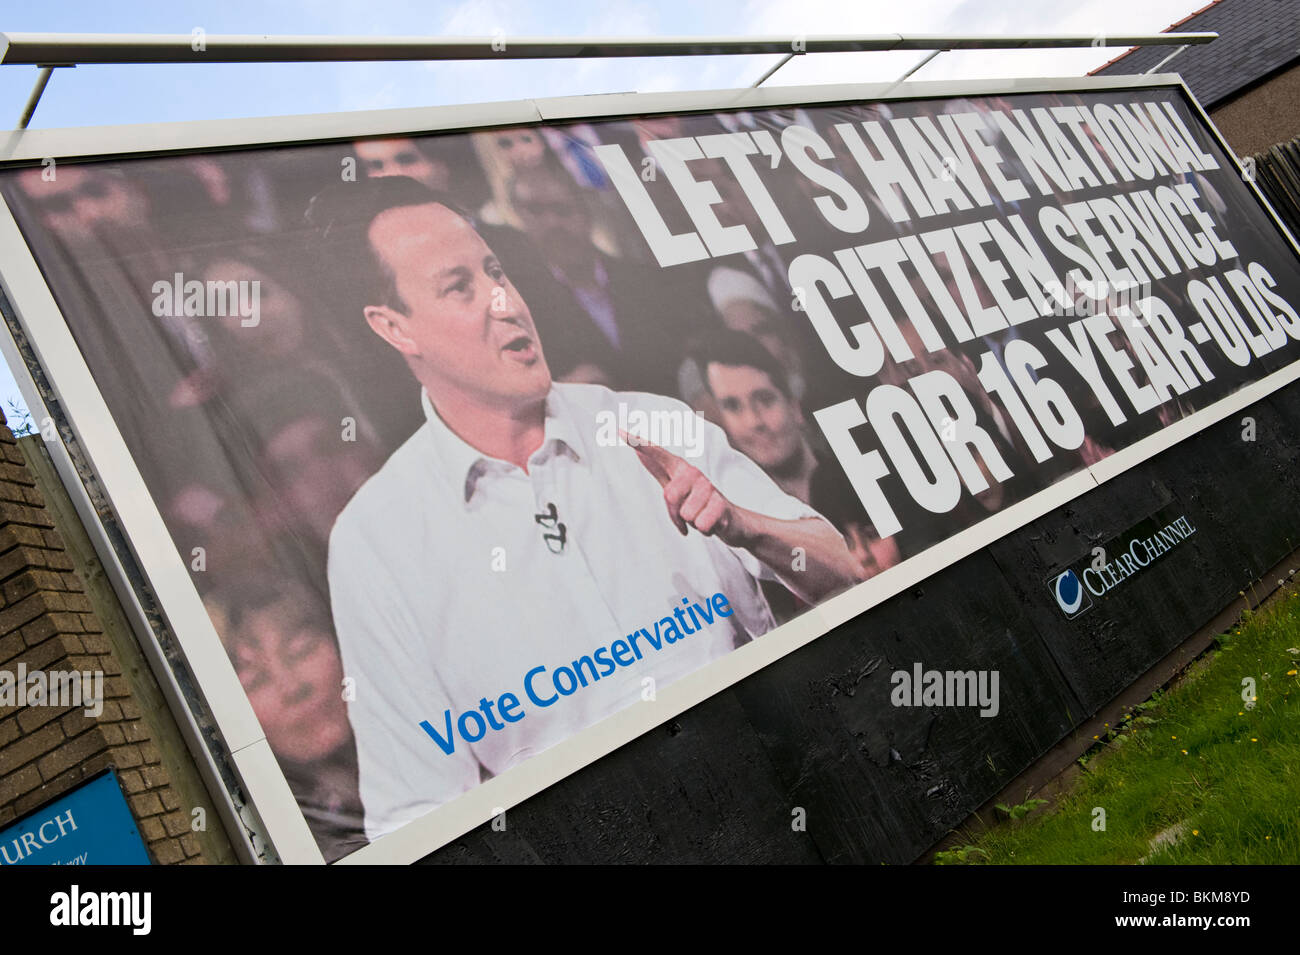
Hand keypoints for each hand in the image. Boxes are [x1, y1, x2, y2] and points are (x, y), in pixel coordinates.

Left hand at [622, 430, 743, 543]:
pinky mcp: (723, 504)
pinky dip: (705, 530)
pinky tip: (713, 522)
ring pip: (686, 514)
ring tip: (701, 516)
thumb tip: (638, 452)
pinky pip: (701, 525)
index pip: (657, 453)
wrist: (733, 521)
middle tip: (688, 513)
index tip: (620, 432)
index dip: (639, 444)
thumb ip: (658, 469)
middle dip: (676, 513)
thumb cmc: (698, 504)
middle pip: (670, 495)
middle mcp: (695, 473)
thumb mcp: (676, 487)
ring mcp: (710, 487)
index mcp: (680, 469)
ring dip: (692, 523)